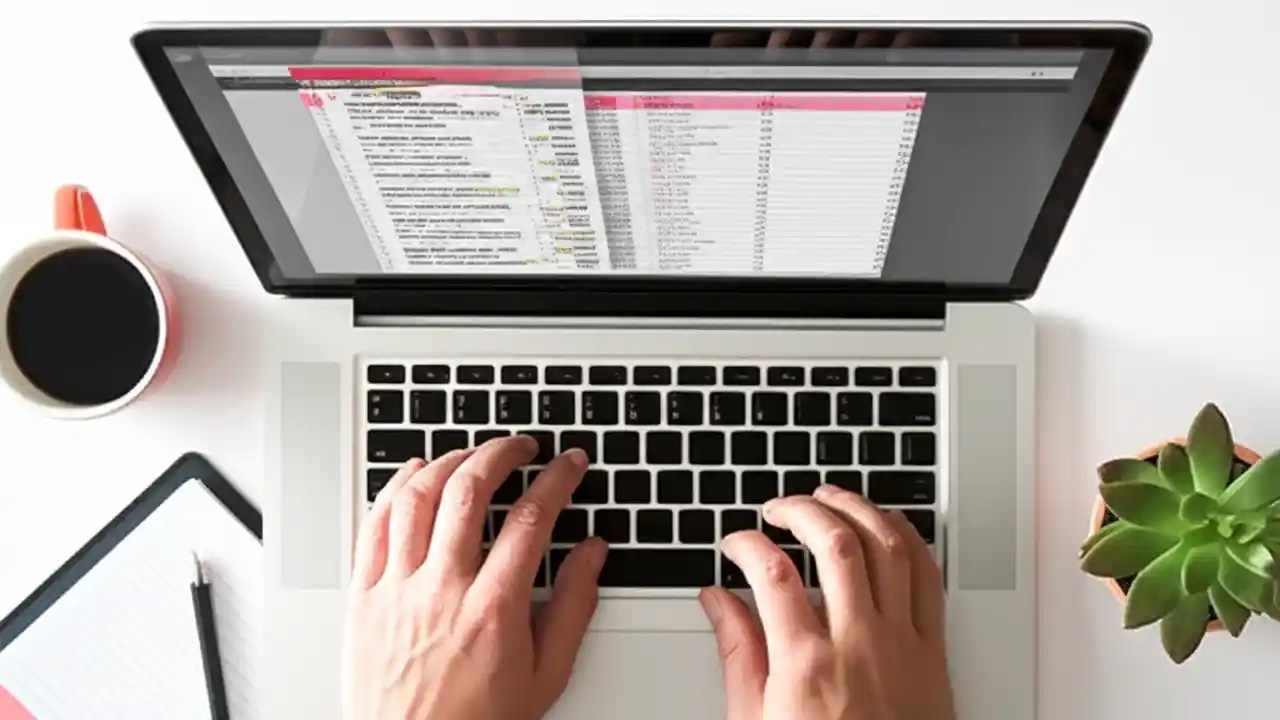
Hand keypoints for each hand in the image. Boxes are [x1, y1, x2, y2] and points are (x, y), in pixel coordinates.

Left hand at [342, 437, 606, 719]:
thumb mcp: (546, 674)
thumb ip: (574, 607)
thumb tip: (593, 555)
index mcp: (493, 610)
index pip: (532, 519)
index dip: (557, 479)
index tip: (569, 465)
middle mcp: (442, 591)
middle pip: (470, 492)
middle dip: (501, 454)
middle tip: (521, 447)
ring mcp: (397, 590)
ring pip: (418, 498)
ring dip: (448, 462)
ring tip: (472, 454)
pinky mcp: (364, 597)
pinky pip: (373, 526)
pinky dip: (394, 489)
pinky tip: (413, 473)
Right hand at [700, 486, 954, 719]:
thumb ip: (738, 653)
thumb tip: (717, 602)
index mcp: (807, 667)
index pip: (771, 573)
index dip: (747, 544)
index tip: (736, 543)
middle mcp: (859, 646)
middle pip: (834, 544)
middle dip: (801, 510)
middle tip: (778, 509)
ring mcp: (903, 645)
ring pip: (887, 547)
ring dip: (855, 509)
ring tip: (829, 498)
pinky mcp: (935, 653)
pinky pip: (929, 577)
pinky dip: (907, 537)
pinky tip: (886, 524)